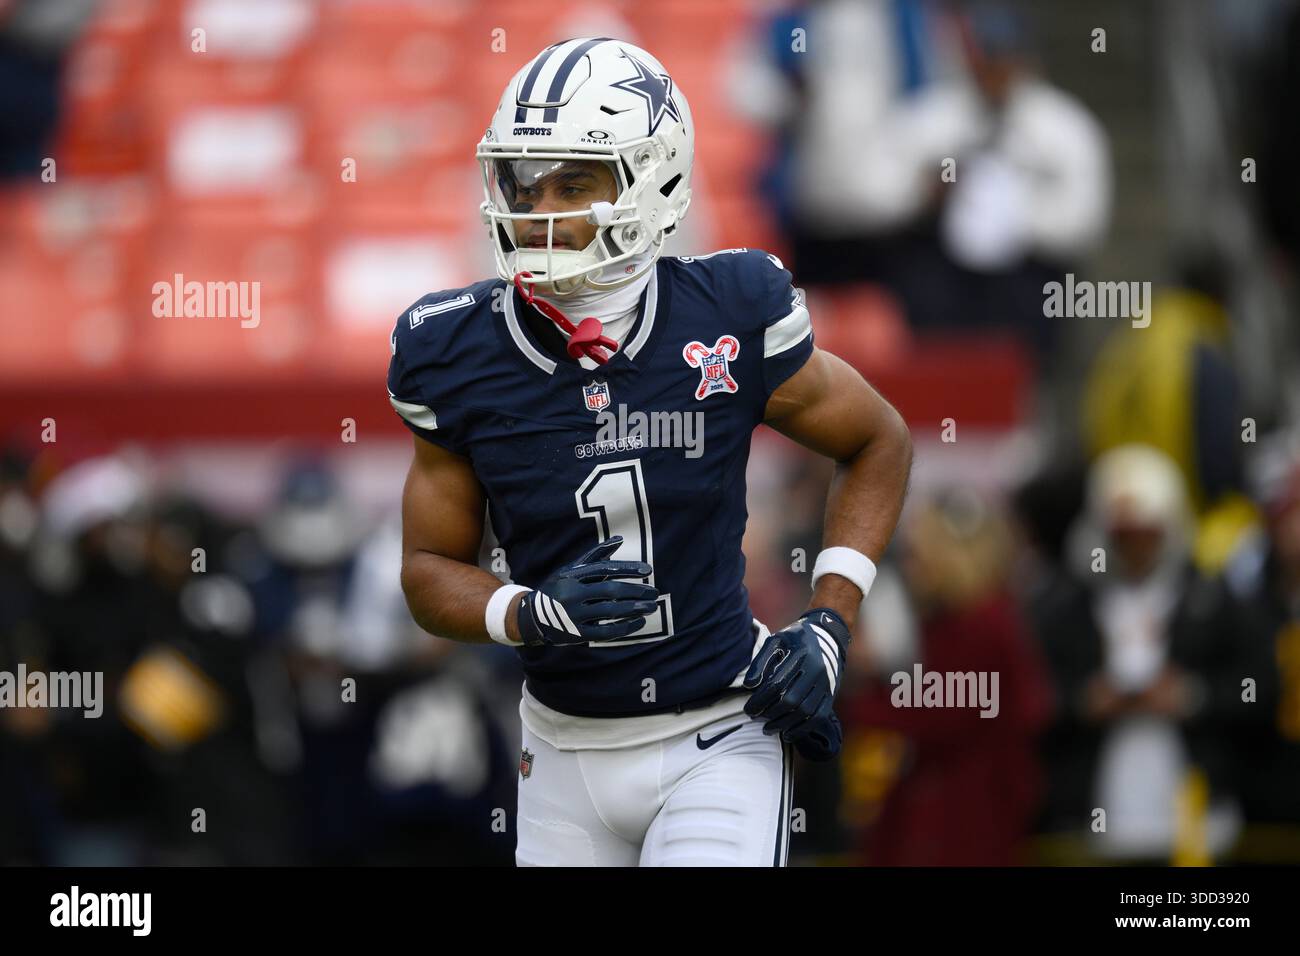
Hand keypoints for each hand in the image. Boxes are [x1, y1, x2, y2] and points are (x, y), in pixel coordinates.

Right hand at [516, 536, 657, 646]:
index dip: (628, 569)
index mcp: (572, 575)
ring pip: (610, 611)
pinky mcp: (577, 634)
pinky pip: (606, 632)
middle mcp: (573, 594)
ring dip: (634, 609)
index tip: (648, 570)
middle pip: (610, 591)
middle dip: (636, 591)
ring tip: (652, 607)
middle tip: (655, 592)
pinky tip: (640, 622)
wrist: (531, 618)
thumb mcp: (571, 569)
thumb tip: (620, 539)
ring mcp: (574, 615)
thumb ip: (596, 555)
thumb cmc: (558, 589)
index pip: (605, 569)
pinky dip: (625, 627)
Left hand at [742, 608, 850, 759]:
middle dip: (769, 713)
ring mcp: (826, 683)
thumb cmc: (794, 640)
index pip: (777, 683)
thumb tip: (749, 686)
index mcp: (800, 654)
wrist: (828, 637)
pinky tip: (786, 734)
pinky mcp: (831, 694)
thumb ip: (760, 662)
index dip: (760, 700)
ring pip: (804, 711)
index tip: (747, 709)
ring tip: (767, 728)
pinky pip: (818, 717)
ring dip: (784, 724)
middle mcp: (816, 669)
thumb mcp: (775, 641)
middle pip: (791, 700)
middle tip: (755, 718)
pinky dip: (802, 729)